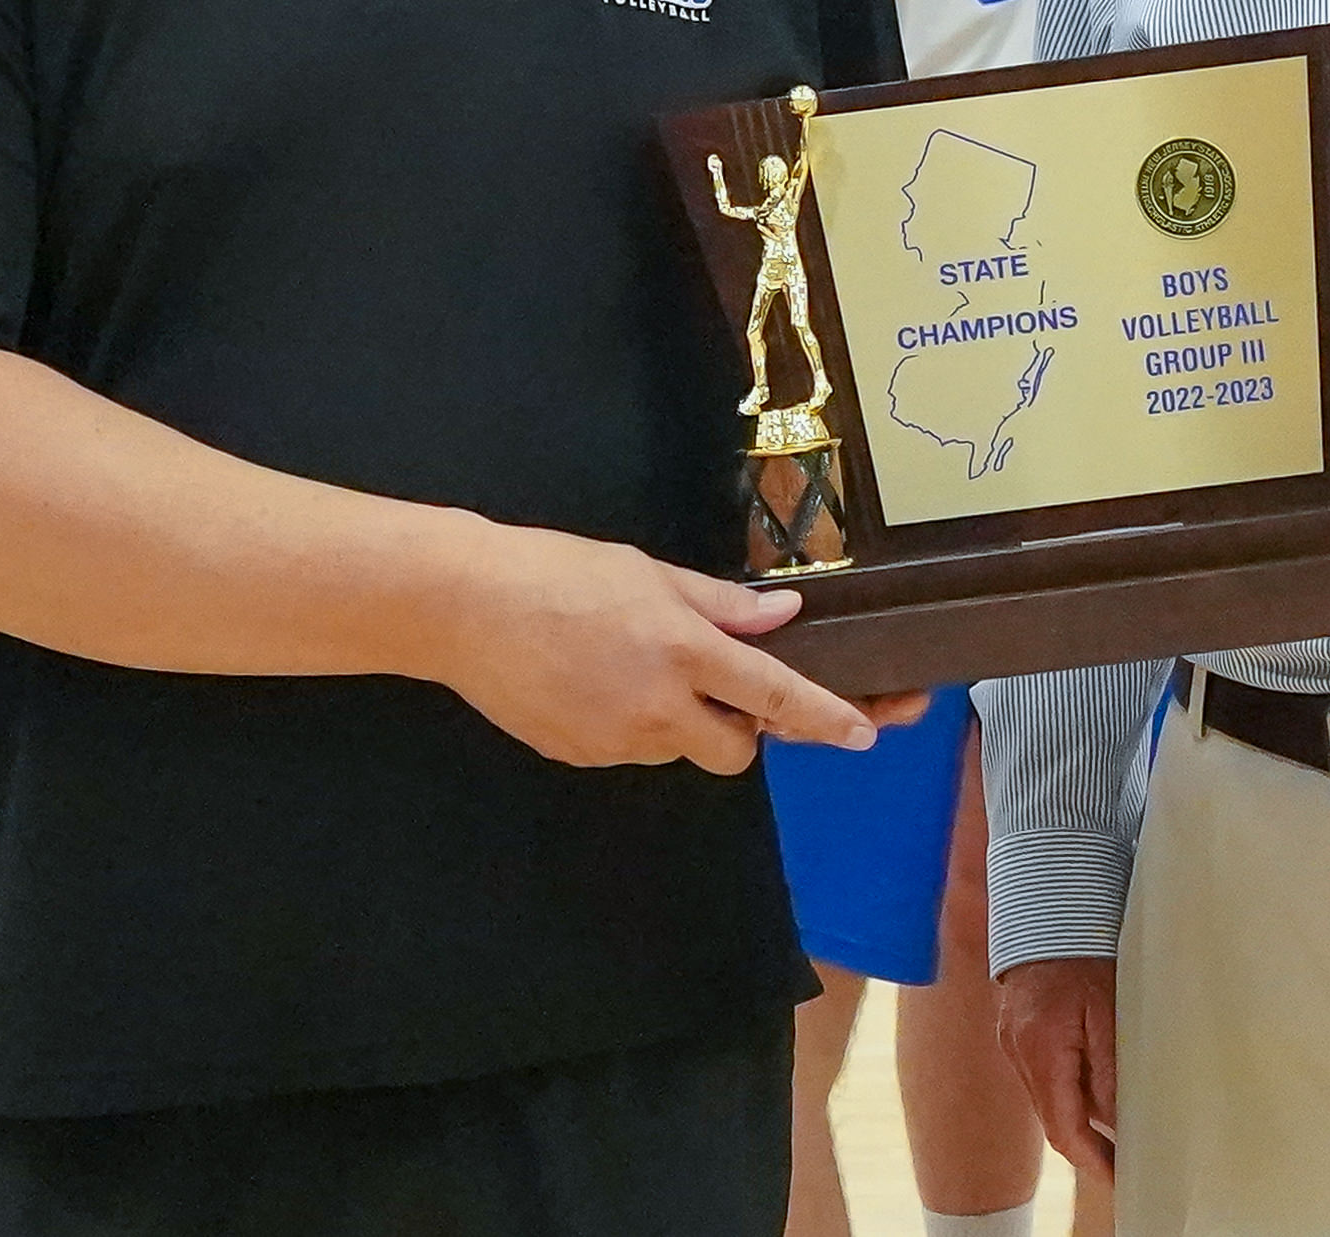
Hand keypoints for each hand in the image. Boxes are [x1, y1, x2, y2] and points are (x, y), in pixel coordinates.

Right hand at [432, 527, 885, 774]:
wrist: (464, 606)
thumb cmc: (559, 571)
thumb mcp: (648, 572)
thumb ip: (721, 604)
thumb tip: (783, 617)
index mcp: (684, 652)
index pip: (777, 698)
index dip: (827, 718)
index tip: (864, 734)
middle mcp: (658, 708)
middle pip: (736, 750)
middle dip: (742, 729)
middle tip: (714, 685)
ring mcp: (617, 741)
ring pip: (680, 750)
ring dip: (681, 723)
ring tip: (632, 667)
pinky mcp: (581, 757)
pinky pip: (631, 751)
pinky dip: (632, 726)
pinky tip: (595, 682)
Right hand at [995, 955, 1119, 1175]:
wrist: (1047, 910)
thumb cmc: (1082, 953)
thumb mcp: (1108, 1011)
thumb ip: (1110, 1070)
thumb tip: (1118, 1121)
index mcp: (1041, 1051)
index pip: (1064, 1128)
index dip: (1093, 1160)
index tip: (1119, 1177)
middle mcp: (1019, 1052)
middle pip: (1054, 1117)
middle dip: (1089, 1142)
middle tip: (1124, 1159)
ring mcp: (1012, 1042)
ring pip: (1049, 1097)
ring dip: (1079, 1112)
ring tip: (1118, 1122)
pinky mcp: (1016, 1032)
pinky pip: (1044, 1074)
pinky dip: (1068, 1085)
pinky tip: (1093, 1080)